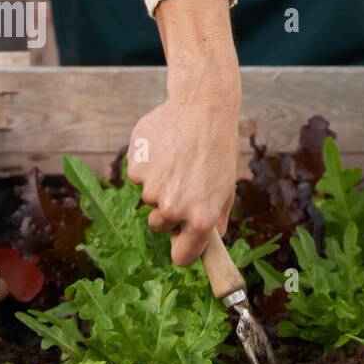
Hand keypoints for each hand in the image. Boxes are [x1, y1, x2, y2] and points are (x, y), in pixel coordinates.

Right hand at [125, 89, 239, 266]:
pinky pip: (138, 176)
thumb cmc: (219, 147)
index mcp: (200, 218)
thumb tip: (211, 240)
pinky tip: (165, 147)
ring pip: (149, 198)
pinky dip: (148, 165)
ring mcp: (151, 189)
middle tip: (186, 181)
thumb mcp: (227, 186)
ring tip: (179, 158)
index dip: (182, 250)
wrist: (203, 106)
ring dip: (160, 184)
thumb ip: (217, 217)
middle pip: (160, 226)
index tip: (182, 241)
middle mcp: (174, 208)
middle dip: (170, 211)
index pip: (183, 257)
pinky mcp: (135, 169)